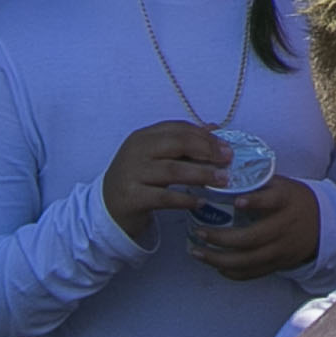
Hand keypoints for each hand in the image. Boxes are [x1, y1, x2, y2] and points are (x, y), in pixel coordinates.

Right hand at [101, 121, 232, 245]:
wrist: (107, 208)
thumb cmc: (137, 179)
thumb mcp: (155, 157)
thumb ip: (182, 143)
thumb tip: (214, 128)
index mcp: (143, 137)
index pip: (178, 129)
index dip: (205, 136)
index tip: (227, 147)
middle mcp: (136, 151)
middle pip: (177, 144)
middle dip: (206, 151)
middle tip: (228, 161)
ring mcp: (132, 173)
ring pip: (172, 170)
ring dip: (201, 174)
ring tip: (223, 180)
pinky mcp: (132, 197)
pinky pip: (164, 197)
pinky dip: (185, 199)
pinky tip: (200, 202)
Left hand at [187, 172, 324, 280]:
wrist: (323, 225)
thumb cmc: (293, 200)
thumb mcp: (282, 185)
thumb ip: (257, 182)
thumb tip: (222, 173)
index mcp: (286, 201)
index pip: (272, 201)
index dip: (255, 202)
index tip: (237, 201)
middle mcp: (284, 227)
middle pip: (252, 238)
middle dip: (222, 238)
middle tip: (199, 232)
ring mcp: (281, 249)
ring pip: (248, 260)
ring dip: (219, 259)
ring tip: (197, 252)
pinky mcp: (279, 264)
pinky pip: (253, 273)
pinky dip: (232, 272)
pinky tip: (215, 265)